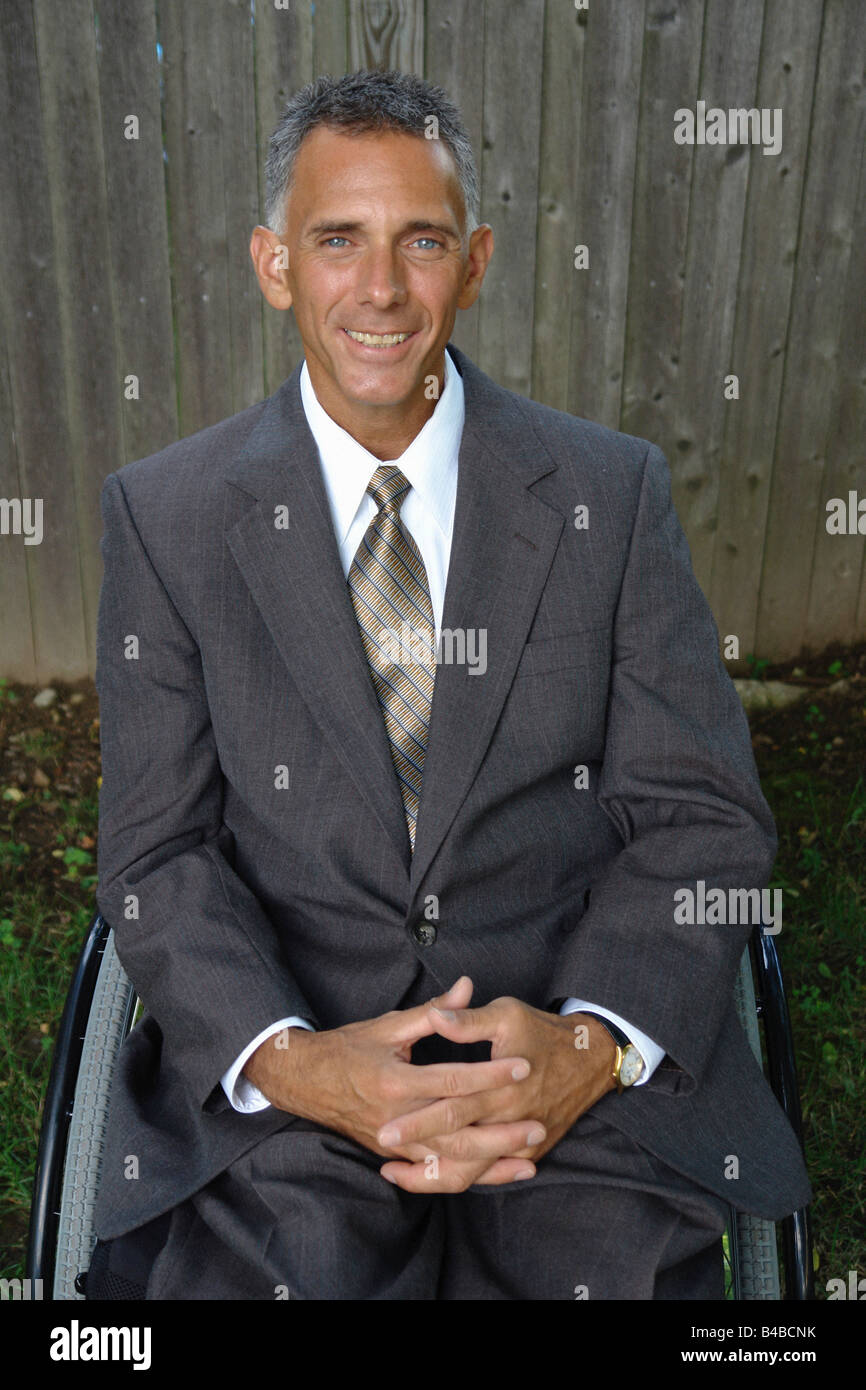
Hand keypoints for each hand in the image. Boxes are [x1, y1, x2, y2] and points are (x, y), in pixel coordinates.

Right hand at [242, 977, 545, 1189]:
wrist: (307, 1082)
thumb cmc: (348, 1048)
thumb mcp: (388, 1025)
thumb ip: (432, 1011)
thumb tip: (467, 986)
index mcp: (394, 1080)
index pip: (452, 1080)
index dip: (490, 1074)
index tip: (524, 1066)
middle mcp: (395, 1118)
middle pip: (456, 1132)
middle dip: (500, 1133)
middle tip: (537, 1126)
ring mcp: (394, 1143)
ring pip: (448, 1163)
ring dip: (490, 1165)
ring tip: (528, 1161)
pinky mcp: (394, 1157)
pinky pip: (435, 1175)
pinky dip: (467, 1178)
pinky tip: (495, 1176)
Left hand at [376, 998, 617, 1191]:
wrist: (590, 1059)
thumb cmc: (544, 1032)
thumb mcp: (507, 1015)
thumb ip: (468, 1020)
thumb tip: (437, 1015)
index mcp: (500, 1087)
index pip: (451, 1110)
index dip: (416, 1122)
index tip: (383, 1129)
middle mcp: (509, 1120)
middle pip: (456, 1147)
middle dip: (416, 1153)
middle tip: (380, 1152)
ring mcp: (521, 1141)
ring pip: (472, 1171)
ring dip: (432, 1176)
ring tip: (395, 1174)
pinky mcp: (529, 1150)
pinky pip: (489, 1173)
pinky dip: (460, 1178)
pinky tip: (430, 1176)